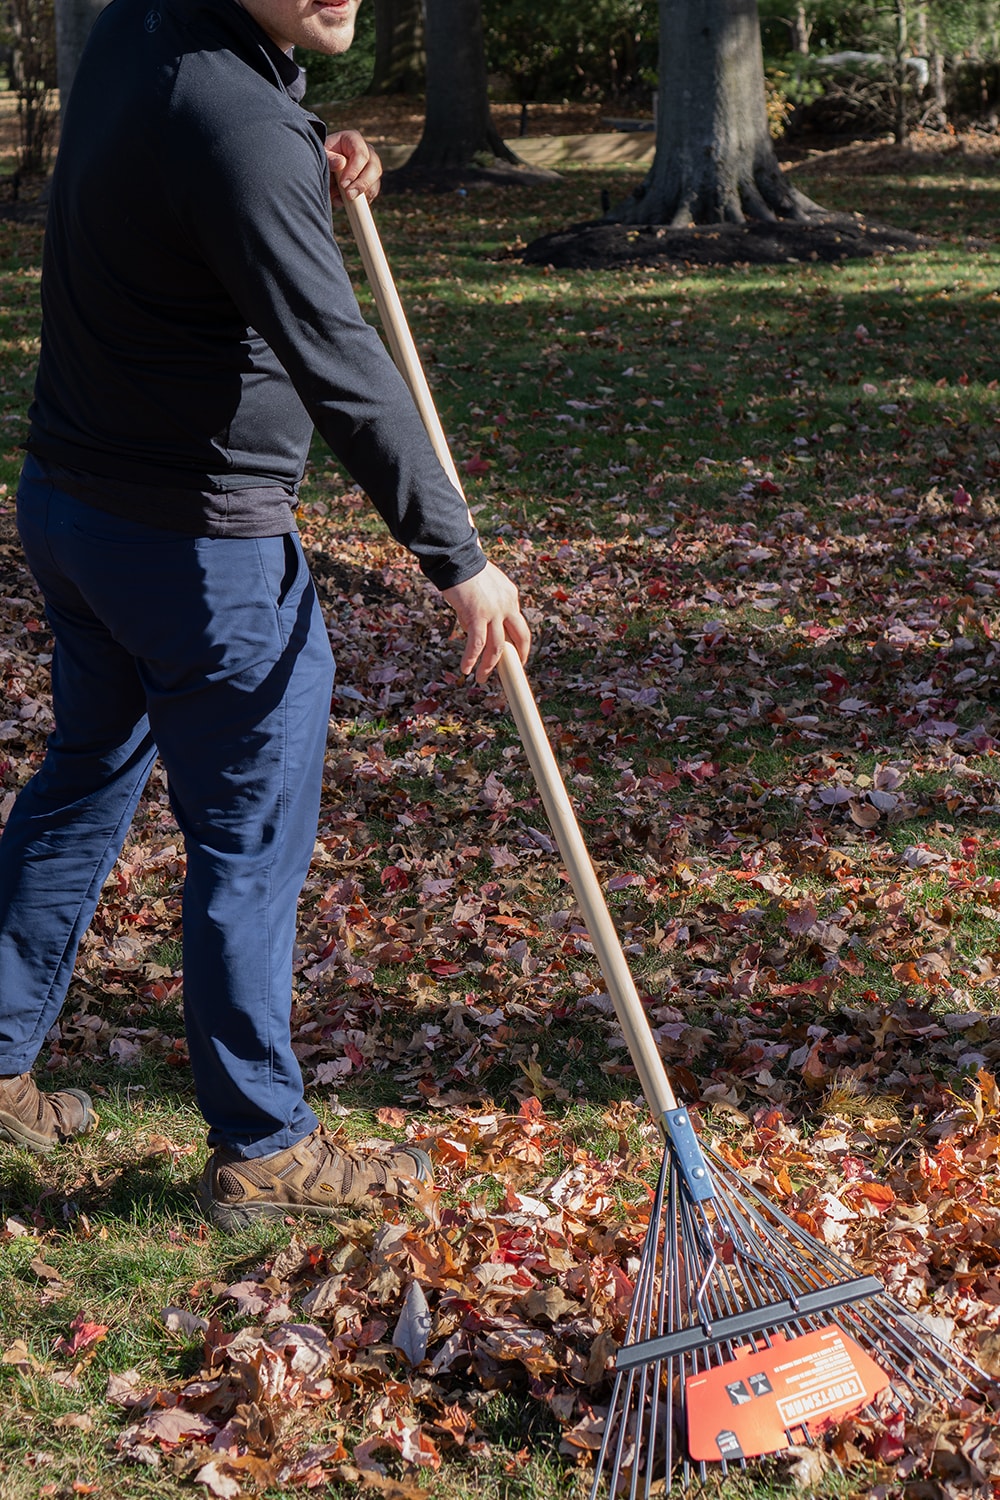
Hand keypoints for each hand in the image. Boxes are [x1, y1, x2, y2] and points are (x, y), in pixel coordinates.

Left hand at [326, 129, 381, 205]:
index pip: (361, 154)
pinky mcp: (371, 181)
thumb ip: (328, 158)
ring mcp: (371, 166)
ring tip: (345, 200)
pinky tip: (347, 202)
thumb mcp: (320, 155)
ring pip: (375, 182)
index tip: (343, 184)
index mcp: (354, 140)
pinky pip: (372, 193)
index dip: (354, 170)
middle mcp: (367, 151)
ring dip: (362, 194)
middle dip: (362, 184)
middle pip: (374, 168)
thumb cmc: (321, 158)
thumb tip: (341, 163)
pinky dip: (361, 200)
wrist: (323, 167)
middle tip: (349, 196)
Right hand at [442, 561, 530, 684]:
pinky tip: (466, 668)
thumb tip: (472, 624)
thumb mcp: (483, 585)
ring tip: (481, 677)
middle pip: (519, 637)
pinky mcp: (477, 615)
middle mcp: (507, 604)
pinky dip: (471, 658)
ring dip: (489, 665)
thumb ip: (485, 603)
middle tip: (511, 670)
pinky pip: (477, 644)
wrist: (456, 556)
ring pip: (497, 647)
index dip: (519, 641)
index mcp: (510, 595)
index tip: (516, 652)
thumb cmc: (463, 567)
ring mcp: (493, 611)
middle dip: (516, 656)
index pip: (518, 623)